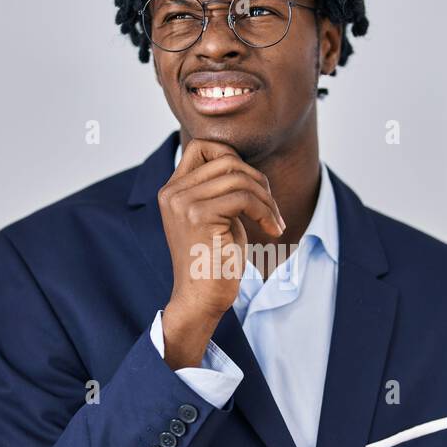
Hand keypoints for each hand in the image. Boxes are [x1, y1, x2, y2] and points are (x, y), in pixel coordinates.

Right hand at [156, 138, 284, 368]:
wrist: (200, 300)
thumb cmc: (215, 261)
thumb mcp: (217, 216)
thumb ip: (221, 188)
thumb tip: (245, 164)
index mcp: (173, 189)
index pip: (202, 146)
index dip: (233, 157)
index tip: (252, 188)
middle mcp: (173, 192)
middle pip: (226, 159)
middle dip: (257, 180)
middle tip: (269, 209)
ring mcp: (183, 202)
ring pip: (238, 177)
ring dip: (266, 198)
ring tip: (273, 221)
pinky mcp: (198, 216)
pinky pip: (244, 197)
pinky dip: (265, 211)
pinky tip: (272, 230)